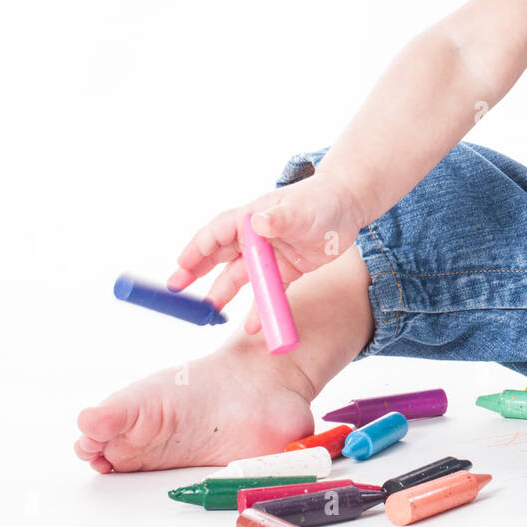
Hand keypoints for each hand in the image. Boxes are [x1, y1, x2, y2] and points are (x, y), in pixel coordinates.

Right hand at [168, 169, 366, 331]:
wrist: (349, 208)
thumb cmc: (322, 200)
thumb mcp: (302, 209)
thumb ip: (281, 217)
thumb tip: (259, 221)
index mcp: (251, 217)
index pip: (216, 234)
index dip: (196, 250)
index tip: (180, 267)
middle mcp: (255, 237)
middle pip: (219, 256)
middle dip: (197, 272)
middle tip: (177, 291)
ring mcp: (269, 254)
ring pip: (240, 277)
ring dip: (224, 294)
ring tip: (209, 314)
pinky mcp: (286, 270)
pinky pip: (268, 292)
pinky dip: (259, 308)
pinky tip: (252, 327)